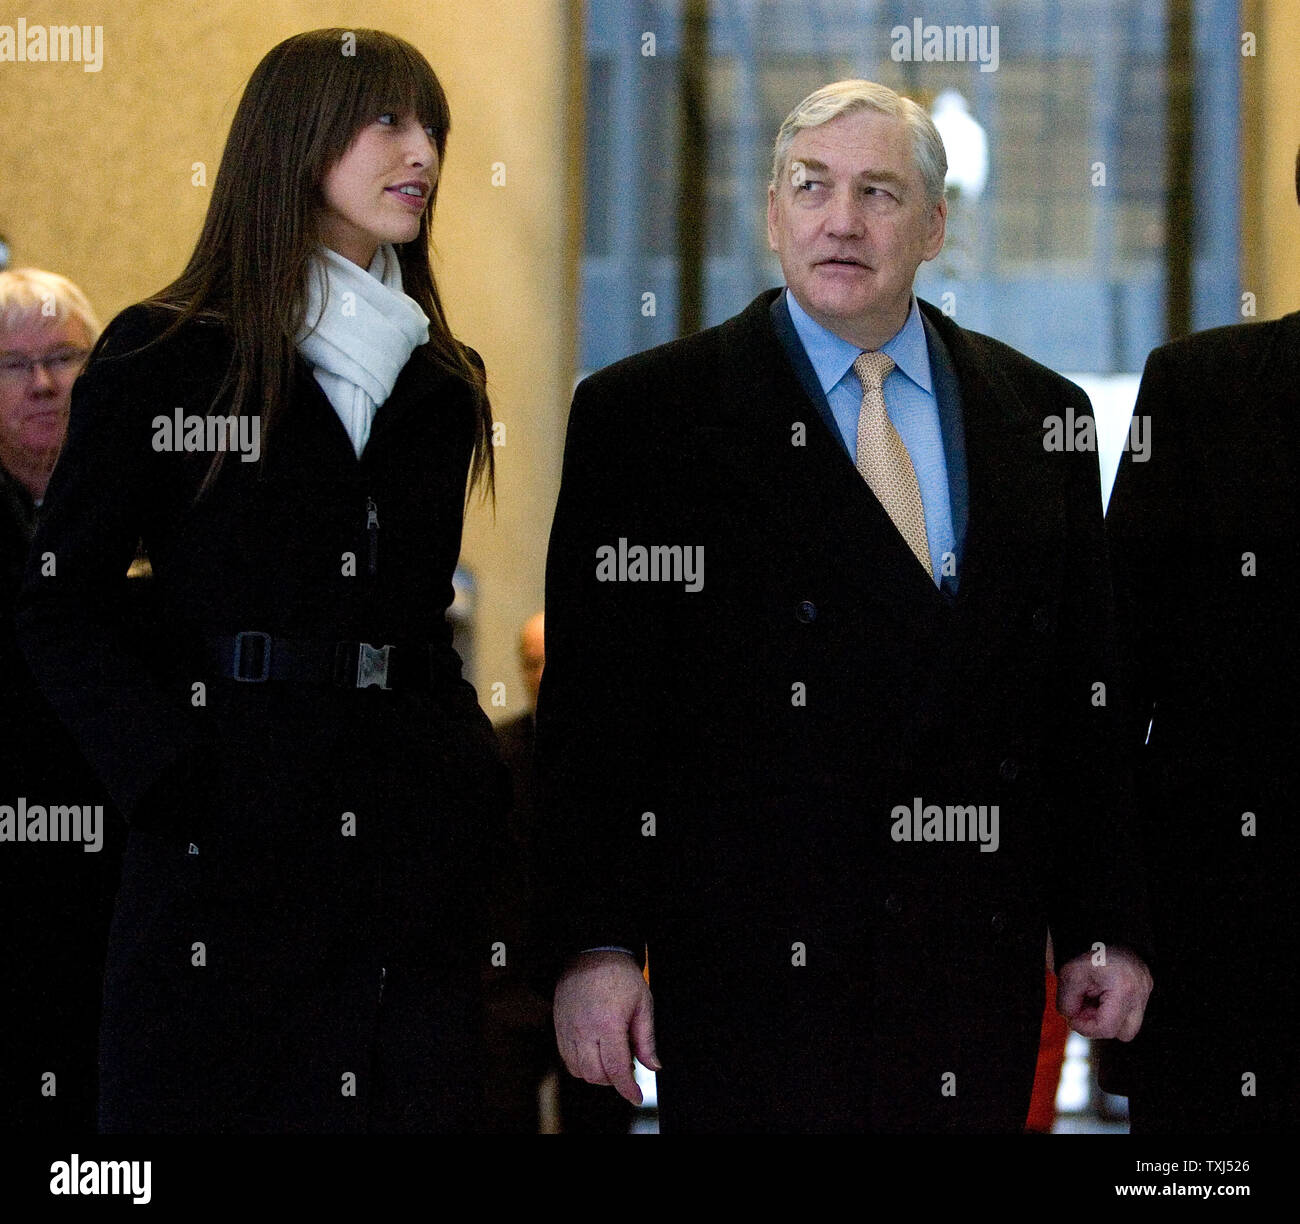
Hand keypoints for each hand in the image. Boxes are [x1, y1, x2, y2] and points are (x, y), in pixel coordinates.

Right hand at [553, 949, 660, 1104]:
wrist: (591, 953)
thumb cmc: (619, 975)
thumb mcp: (643, 1003)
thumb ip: (646, 1039)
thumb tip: (653, 1065)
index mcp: (608, 1024)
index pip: (616, 1069)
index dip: (627, 1089)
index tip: (636, 1097)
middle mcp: (584, 1030)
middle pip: (595, 1075)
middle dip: (613, 1081)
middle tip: (627, 1067)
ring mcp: (568, 1029)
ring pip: (578, 1071)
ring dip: (596, 1074)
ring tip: (610, 1058)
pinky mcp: (558, 1026)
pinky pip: (566, 1058)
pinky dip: (580, 1065)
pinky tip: (594, 1053)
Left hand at [1056, 945, 1152, 1041]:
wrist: (1110, 934)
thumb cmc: (1093, 953)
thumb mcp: (1071, 974)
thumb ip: (1067, 1001)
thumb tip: (1070, 1017)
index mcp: (1123, 989)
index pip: (1106, 1028)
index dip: (1085, 1028)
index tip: (1073, 1017)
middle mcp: (1140, 996)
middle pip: (1123, 1034)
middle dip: (1100, 1025)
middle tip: (1086, 1008)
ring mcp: (1146, 995)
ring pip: (1129, 1027)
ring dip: (1109, 1019)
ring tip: (1095, 1001)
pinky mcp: (1145, 993)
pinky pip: (1130, 1014)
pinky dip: (1115, 1011)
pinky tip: (1103, 997)